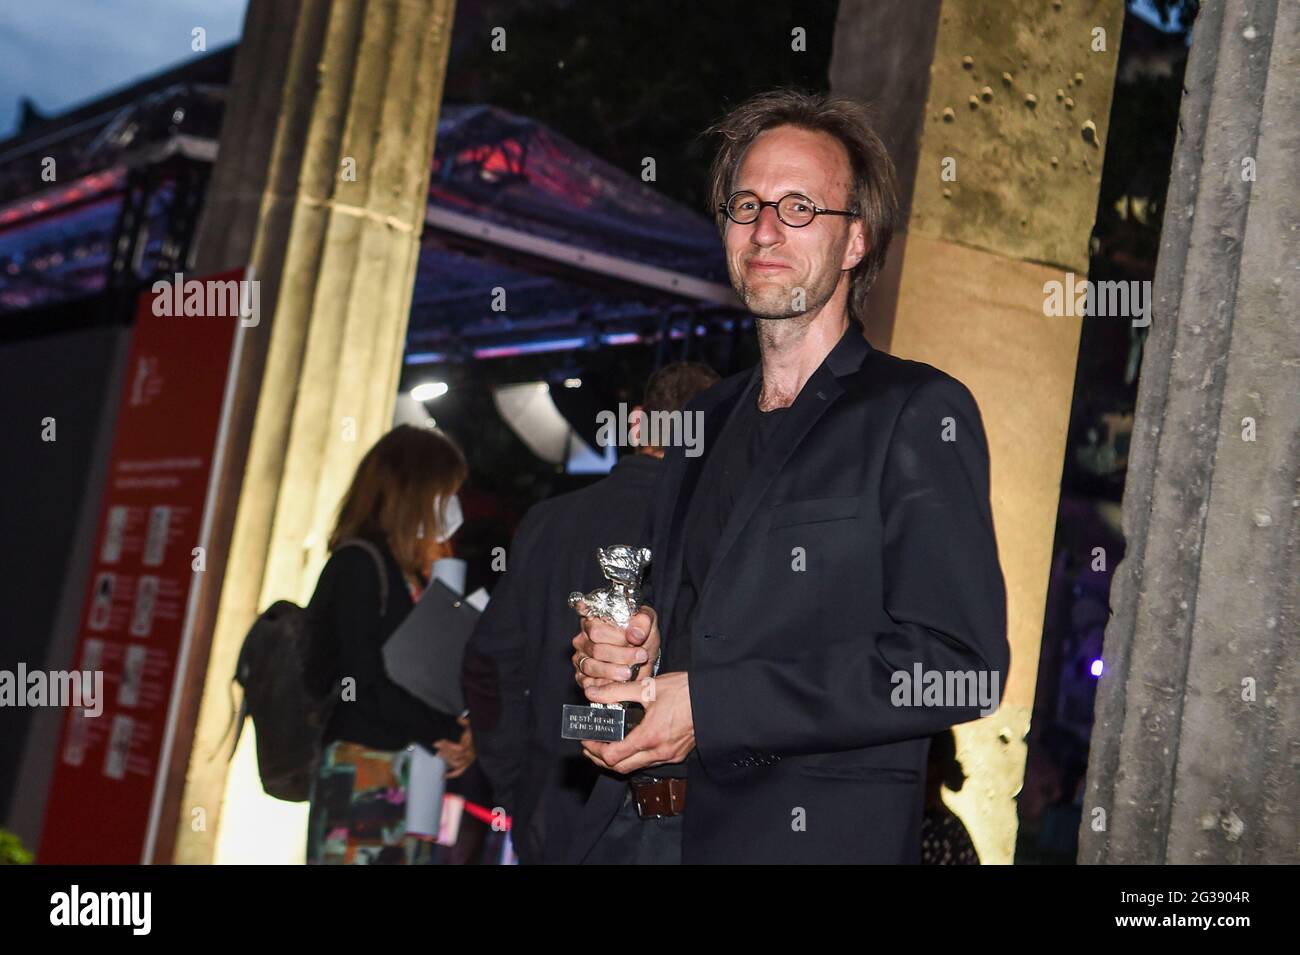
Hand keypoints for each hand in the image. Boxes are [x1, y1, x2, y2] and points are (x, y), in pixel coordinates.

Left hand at [434, 716, 474, 778]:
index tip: (437, 743)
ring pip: (456, 764)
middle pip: (455, 756)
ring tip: (439, 755)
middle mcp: (470, 755)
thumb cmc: (474, 733)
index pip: (458, 748)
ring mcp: (468, 761)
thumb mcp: (471, 725)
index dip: (447, 746)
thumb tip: (459, 719)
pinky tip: (444, 775)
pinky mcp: (466, 765)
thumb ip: (465, 722)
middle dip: (445, 752)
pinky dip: (452, 774)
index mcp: (471, 746)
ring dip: (447, 760)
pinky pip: (459, 772)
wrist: (482, 741)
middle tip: (437, 749)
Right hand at [571, 603, 659, 688]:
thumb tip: (634, 635)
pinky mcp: (582, 677)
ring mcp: (580, 658)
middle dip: (620, 655)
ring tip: (630, 672)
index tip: (637, 640)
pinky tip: (618, 683)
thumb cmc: (641, 635)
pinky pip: (588, 684)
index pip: (597, 629)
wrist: (643, 655)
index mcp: (593, 620)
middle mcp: (582, 639)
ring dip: (612, 671)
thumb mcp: (647, 622)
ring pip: (591, 666)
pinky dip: (603, 685)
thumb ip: (643, 622)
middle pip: (596, 649)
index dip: (617, 636)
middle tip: (641, 656)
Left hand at [580, 672, 694, 774]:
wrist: (714, 699)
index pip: (613, 756)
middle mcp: (659, 752)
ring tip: (607, 745)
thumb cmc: (685, 691)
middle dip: (601, 760)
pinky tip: (631, 743)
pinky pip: (650, 761)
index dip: (595, 750)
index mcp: (649, 736)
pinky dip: (635, 756)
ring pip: (636, 766)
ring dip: (618, 760)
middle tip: (591, 747)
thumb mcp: (647, 688)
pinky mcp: (677, 754)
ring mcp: (669, 755)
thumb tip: (592, 693)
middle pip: (621, 768)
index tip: (586, 740)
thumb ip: (616, 691)